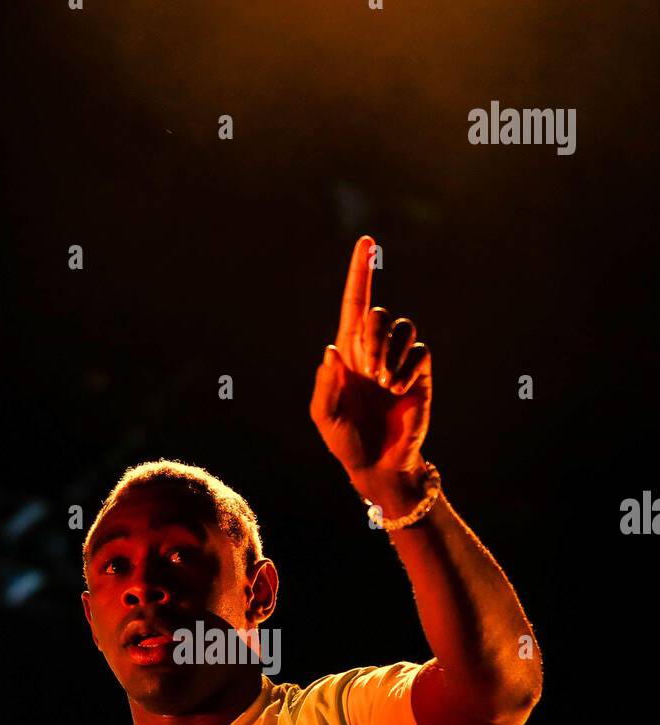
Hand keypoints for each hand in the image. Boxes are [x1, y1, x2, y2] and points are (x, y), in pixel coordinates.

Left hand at [310, 235, 431, 491]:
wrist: (378, 464)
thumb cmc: (346, 441)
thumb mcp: (325, 417)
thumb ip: (326, 384)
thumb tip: (334, 349)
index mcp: (347, 353)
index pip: (354, 303)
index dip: (360, 272)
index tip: (366, 241)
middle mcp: (374, 350)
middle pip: (378, 313)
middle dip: (372, 337)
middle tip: (369, 372)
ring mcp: (398, 360)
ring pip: (403, 326)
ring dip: (390, 352)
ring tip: (383, 384)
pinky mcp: (419, 373)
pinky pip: (419, 351)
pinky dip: (406, 368)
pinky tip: (397, 391)